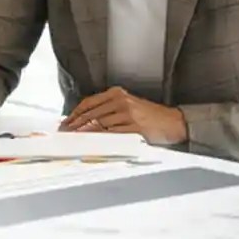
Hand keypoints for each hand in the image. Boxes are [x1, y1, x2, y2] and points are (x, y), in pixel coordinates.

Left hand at [60, 87, 187, 144]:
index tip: (65, 123)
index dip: (74, 114)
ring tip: (73, 141)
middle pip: (90, 115)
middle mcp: (121, 101)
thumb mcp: (128, 106)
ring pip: (98, 125)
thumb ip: (107, 110)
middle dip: (74, 126)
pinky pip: (111, 135)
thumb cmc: (150, 116)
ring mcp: (128, 114)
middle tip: (64, 134)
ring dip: (83, 134)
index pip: (88, 103)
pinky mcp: (134, 128)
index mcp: (117, 94)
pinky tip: (91, 144)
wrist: (173, 122)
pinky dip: (98, 140)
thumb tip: (83, 121)